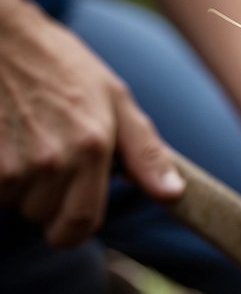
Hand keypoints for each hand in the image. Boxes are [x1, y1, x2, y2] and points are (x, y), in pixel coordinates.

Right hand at [0, 0, 182, 245]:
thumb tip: (172, 194)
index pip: (83, 222)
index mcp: (93, 147)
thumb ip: (145, 151)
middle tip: (40, 157)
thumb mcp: (113, 97)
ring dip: (13, 184)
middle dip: (42, 198)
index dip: (71, 232)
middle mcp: (54, 159)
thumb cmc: (56, 61)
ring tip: (18, 140)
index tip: (64, 228)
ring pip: (12, 202)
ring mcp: (12, 160)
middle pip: (43, 215)